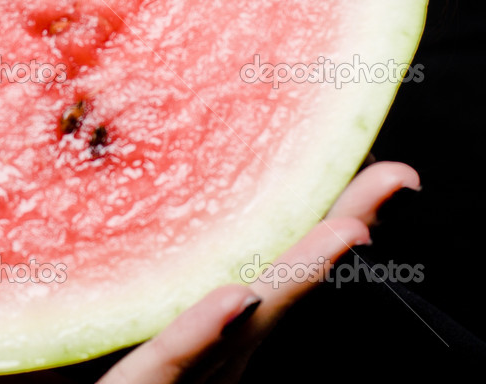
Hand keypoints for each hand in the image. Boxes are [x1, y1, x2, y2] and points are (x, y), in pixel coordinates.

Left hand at [95, 160, 418, 382]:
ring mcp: (196, 373)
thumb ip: (186, 276)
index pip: (286, 258)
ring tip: (348, 228)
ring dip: (300, 274)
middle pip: (288, 280)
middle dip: (342, 227)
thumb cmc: (136, 372)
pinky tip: (238, 298)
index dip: (332, 212)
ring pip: (252, 321)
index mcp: (228, 325)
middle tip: (393, 179)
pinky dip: (206, 328)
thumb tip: (210, 205)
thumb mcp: (156, 316)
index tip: (381, 167)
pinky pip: (176, 356)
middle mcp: (224, 348)